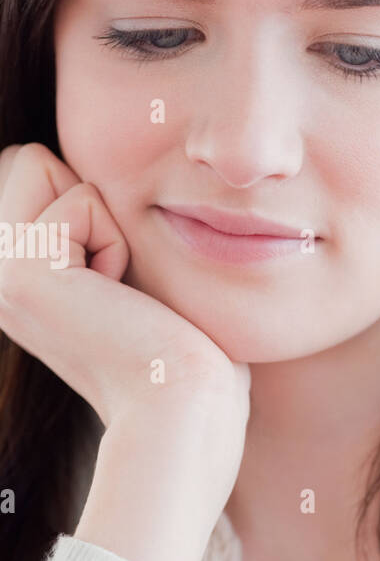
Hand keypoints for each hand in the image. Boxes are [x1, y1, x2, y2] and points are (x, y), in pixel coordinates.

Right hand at [0, 143, 249, 435]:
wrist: (182, 403)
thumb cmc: (177, 347)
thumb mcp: (122, 269)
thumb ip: (90, 225)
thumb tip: (81, 170)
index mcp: (7, 274)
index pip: (30, 167)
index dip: (88, 204)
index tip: (111, 280)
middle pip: (28, 157)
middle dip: (87, 201)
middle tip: (112, 280)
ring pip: (42, 164)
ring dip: (102, 221)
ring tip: (114, 288)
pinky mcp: (19, 272)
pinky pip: (79, 197)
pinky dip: (114, 240)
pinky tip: (117, 298)